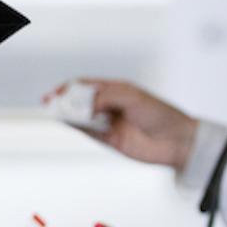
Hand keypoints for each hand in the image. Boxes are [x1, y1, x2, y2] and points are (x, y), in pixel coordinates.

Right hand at [45, 79, 197, 167]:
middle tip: (49, 102)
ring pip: (83, 117)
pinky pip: (89, 132)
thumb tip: (83, 105)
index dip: (70, 87)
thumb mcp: (131, 97)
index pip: (87, 85)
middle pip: (81, 101)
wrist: (176, 141)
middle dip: (64, 101)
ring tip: (54, 112)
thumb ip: (105, 98)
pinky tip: (66, 122)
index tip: (57, 92)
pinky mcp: (111, 140)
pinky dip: (77, 127)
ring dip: (68, 114)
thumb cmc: (159, 114)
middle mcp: (111, 106)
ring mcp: (110, 123)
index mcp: (117, 90)